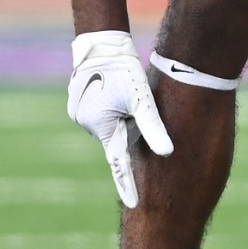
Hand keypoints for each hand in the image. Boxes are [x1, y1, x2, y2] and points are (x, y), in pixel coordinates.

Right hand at [67, 31, 172, 207]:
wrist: (101, 43)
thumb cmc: (123, 71)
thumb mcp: (142, 100)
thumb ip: (152, 128)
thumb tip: (167, 154)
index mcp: (104, 128)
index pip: (119, 163)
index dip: (128, 184)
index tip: (135, 205)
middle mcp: (88, 125)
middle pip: (117, 136)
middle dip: (128, 128)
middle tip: (132, 102)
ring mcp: (80, 113)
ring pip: (110, 123)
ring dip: (120, 114)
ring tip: (122, 91)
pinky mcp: (79, 103)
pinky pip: (101, 111)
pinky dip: (110, 106)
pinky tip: (113, 88)